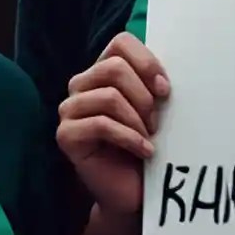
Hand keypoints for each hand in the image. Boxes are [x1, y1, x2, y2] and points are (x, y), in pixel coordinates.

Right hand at [57, 32, 168, 214]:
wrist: (134, 191)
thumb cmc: (147, 146)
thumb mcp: (156, 109)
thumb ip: (155, 84)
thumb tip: (168, 73)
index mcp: (102, 71)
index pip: (120, 42)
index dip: (147, 62)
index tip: (165, 90)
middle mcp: (81, 85)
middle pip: (115, 67)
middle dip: (144, 97)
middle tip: (157, 123)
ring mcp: (70, 109)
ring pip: (110, 96)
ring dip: (138, 120)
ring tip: (150, 138)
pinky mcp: (66, 134)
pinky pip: (101, 124)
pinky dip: (130, 138)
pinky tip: (144, 151)